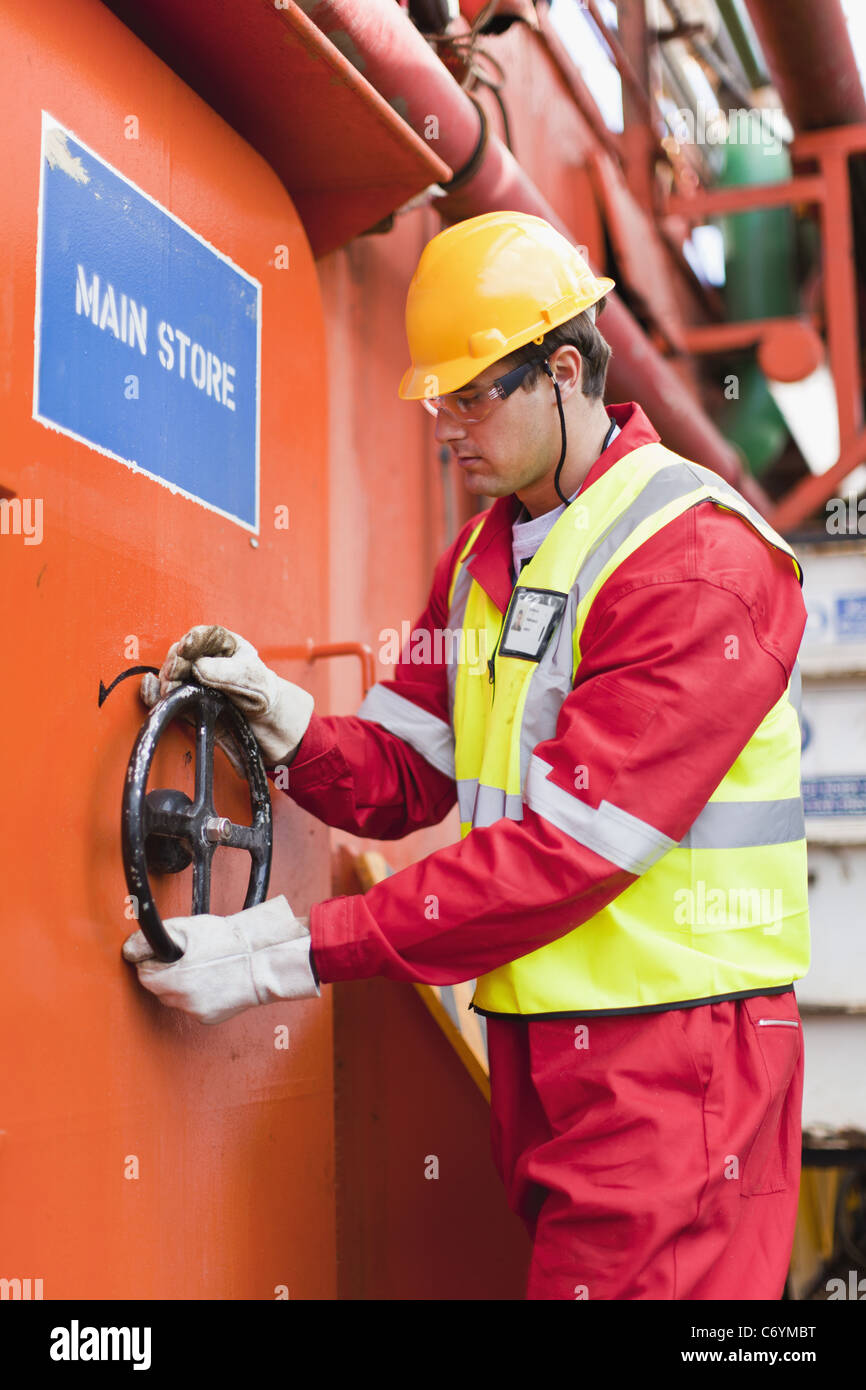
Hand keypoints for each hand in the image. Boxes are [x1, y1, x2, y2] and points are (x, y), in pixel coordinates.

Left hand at [122, 895, 320, 1024]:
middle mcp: (181, 1000)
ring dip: (180, 985)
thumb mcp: (188, 928)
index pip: (144, 974)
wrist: (261, 961)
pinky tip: (210, 980)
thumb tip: (132, 947)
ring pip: (174, 999)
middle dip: (166, 973)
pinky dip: (196, 995)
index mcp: (173, 979)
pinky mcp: (207, 1018)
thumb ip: (154, 937)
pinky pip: (191, 1007)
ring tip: (201, 967)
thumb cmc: (230, 942)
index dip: (153, 961)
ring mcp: (195, 1012)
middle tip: (186, 958)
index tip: (164, 954)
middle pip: (157, 988)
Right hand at [142, 624, 313, 765]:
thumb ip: (229, 673)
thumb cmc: (266, 697)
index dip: (192, 640)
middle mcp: (207, 660)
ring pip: (170, 672)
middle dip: (176, 662)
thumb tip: (198, 667)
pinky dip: (154, 692)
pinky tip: (152, 690)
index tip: (186, 649)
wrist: (269, 729)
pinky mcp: (187, 700)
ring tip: (170, 689)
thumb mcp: (255, 681)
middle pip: (181, 653)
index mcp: (226, 646)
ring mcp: (195, 680)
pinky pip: (166, 693)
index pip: (204, 635)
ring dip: (166, 679)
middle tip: (176, 675)